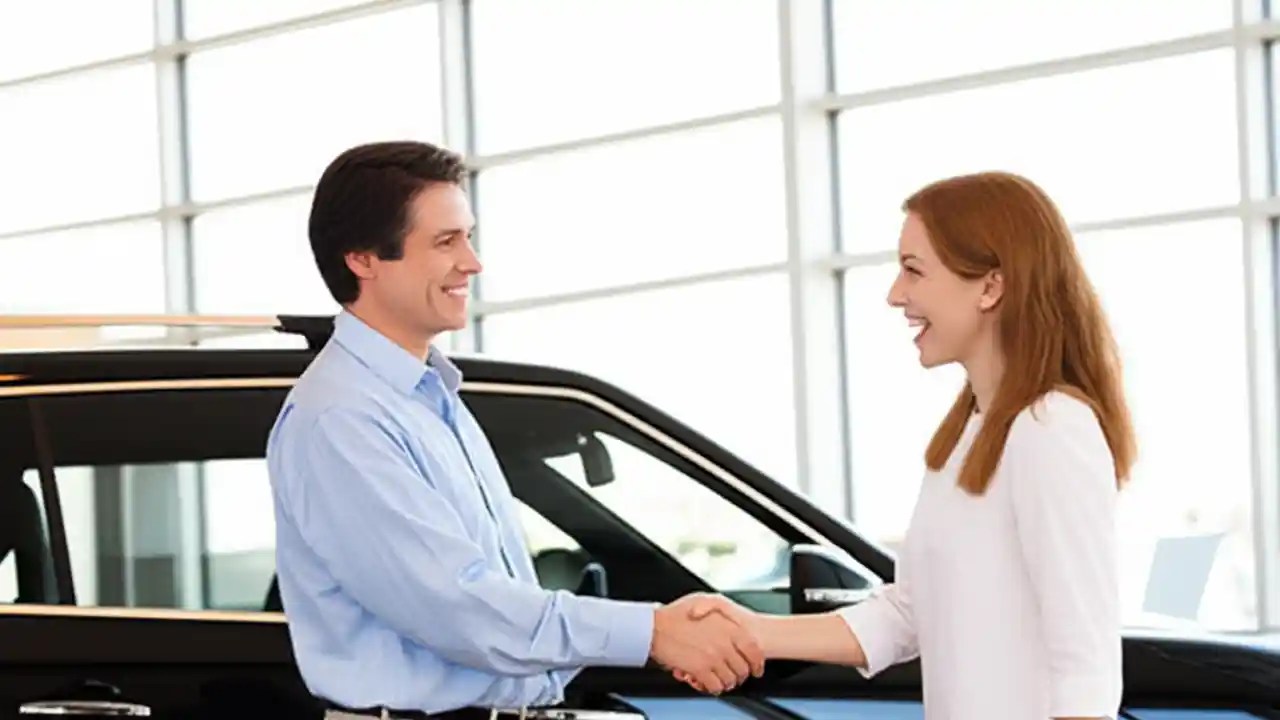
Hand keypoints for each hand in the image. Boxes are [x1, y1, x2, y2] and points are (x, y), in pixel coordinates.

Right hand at [649, 593, 763, 694]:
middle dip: (739, 675)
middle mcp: (724, 643)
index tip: (755, 668)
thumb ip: (724, 613)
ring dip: (725, 682)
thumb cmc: (676, 614)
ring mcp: (713, 657)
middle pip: (743, 668)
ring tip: (719, 680)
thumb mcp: (706, 602)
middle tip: (734, 675)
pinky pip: (715, 686)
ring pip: (730, 679)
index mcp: (729, 627)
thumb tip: (735, 622)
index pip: (754, 650)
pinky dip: (713, 688)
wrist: (655, 628)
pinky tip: (707, 683)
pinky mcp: (700, 669)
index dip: (756, 663)